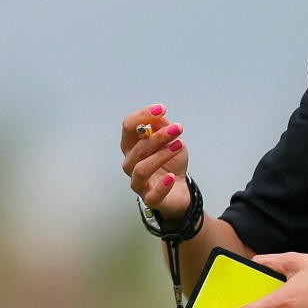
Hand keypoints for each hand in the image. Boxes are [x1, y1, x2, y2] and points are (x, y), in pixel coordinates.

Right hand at [120, 103, 189, 219]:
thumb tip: (157, 114)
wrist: (179, 188)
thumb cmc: (170, 163)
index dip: (142, 116)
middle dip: (158, 136)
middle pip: (137, 148)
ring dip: (161, 155)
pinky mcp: (150, 199)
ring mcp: (138, 182)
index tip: (161, 108)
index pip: (128, 128)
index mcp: (132, 147)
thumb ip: (162, 127)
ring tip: (179, 146)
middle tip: (178, 128)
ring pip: (142, 169)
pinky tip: (171, 177)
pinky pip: (152, 194)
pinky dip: (162, 186)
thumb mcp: (169, 140)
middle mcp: (131, 164)